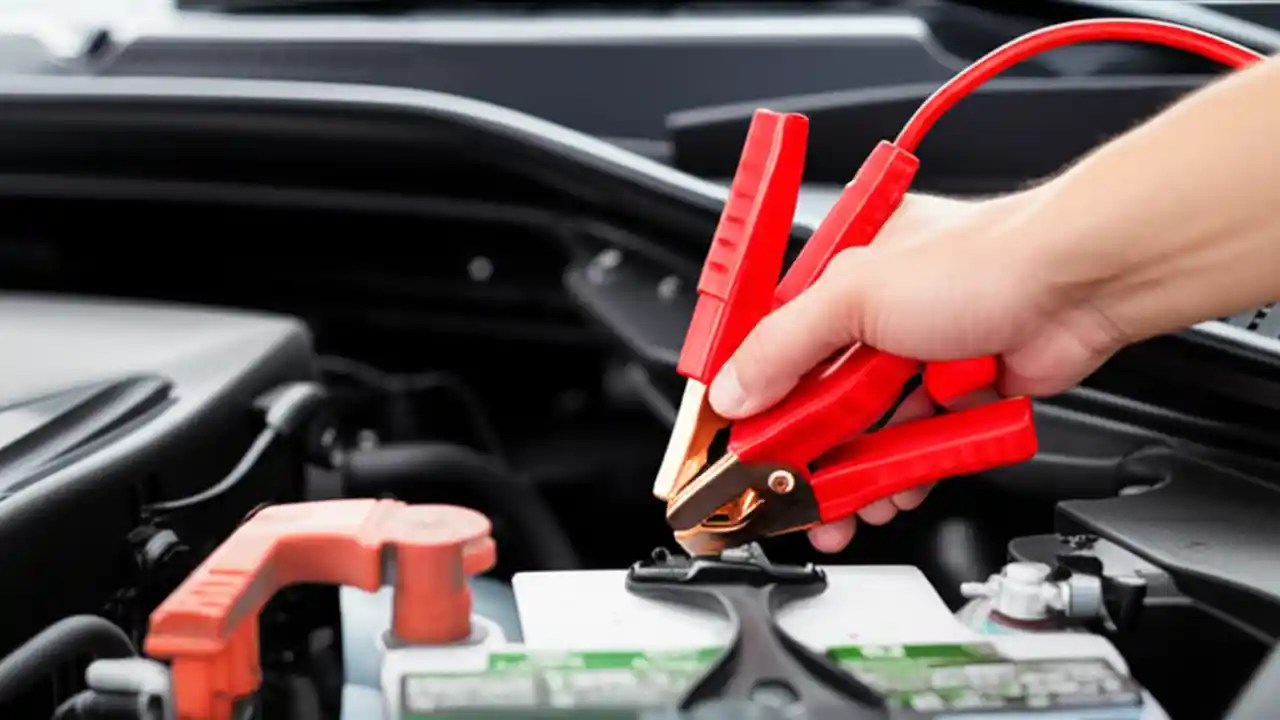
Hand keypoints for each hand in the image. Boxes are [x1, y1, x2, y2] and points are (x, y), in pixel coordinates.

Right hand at [707, 190, 1128, 552]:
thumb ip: (782, 347)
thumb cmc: (984, 258)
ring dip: (855, 473)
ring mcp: (918, 355)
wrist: (1080, 283)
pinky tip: (898, 491)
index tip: (735, 444)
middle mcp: (876, 315)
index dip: (750, 398)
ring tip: (845, 510)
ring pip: (870, 428)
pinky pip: (919, 443)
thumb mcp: (853, 296)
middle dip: (802, 453)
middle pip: (819, 398)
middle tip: (787, 495)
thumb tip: (732, 388)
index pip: (772, 345)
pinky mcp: (959, 392)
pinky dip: (907, 471)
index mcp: (839, 279)